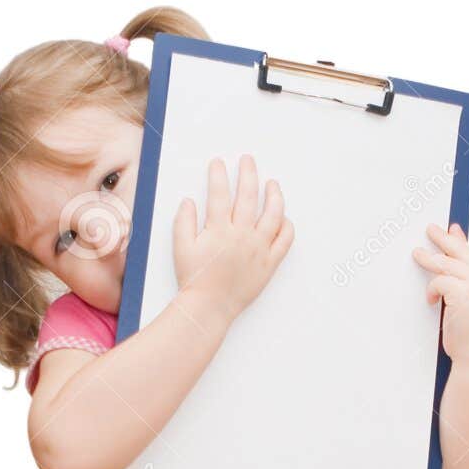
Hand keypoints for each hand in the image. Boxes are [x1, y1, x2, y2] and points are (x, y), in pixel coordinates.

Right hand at [173, 156, 293, 324]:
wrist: (209, 307)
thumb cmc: (195, 279)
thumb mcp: (181, 248)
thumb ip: (184, 222)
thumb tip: (188, 202)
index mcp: (218, 230)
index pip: (219, 193)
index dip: (218, 175)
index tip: (218, 163)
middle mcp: (241, 235)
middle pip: (248, 196)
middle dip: (248, 173)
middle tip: (248, 161)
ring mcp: (258, 249)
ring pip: (272, 214)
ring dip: (274, 195)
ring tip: (272, 184)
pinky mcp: (269, 263)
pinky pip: (284, 241)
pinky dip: (286, 226)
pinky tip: (284, 217)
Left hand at [412, 224, 468, 365]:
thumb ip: (467, 282)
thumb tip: (456, 267)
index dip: (460, 243)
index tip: (451, 231)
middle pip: (463, 253)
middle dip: (445, 240)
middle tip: (431, 230)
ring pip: (448, 264)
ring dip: (430, 260)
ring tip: (417, 254)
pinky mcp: (464, 293)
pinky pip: (440, 280)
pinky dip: (432, 288)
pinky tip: (431, 299)